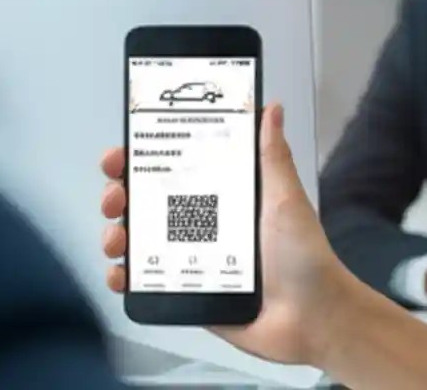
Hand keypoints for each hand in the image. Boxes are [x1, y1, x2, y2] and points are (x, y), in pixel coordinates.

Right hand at [101, 103, 362, 365]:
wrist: (311, 317)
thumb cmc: (303, 255)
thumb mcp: (285, 198)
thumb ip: (272, 155)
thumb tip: (273, 108)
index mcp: (222, 196)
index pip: (172, 169)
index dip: (140, 159)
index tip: (120, 156)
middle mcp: (201, 224)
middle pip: (144, 203)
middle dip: (118, 196)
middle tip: (115, 199)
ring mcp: (189, 259)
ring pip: (138, 242)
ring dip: (116, 236)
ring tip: (117, 240)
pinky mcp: (186, 293)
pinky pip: (146, 283)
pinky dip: (124, 278)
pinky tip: (120, 275)